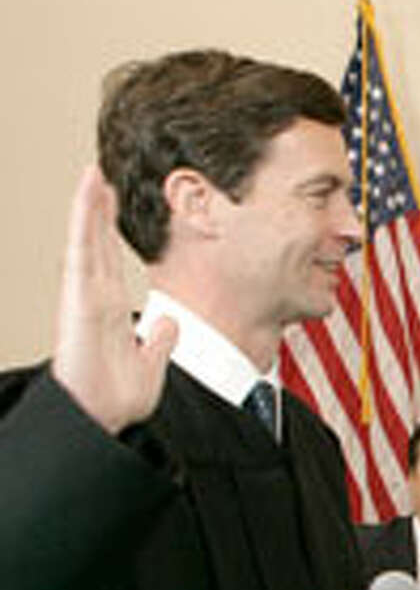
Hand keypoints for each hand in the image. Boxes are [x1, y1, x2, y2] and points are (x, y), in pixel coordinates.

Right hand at [50, 166, 175, 432]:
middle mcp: (95, 296)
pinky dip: (84, 222)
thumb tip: (170, 324)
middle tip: (100, 176)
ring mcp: (85, 293)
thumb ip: (160, 341)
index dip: (112, 230)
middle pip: (98, 242)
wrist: (103, 415)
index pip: (112, 259)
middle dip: (98, 209)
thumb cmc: (117, 395)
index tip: (115, 203)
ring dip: (88, 205)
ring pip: (87, 239)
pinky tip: (87, 196)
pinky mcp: (80, 296)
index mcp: (110, 308)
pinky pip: (82, 251)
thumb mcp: (151, 362)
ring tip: (92, 174)